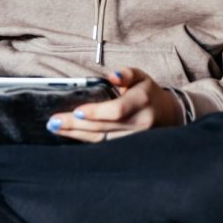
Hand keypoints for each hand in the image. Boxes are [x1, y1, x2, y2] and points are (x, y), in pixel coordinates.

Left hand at [46, 67, 182, 141]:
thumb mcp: (140, 77)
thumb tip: (113, 76)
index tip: (77, 112)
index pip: (117, 110)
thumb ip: (126, 74)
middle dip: (76, 125)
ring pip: (101, 140)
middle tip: (54, 122)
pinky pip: (104, 146)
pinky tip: (69, 136)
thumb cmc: (148, 93)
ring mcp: (135, 139)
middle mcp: (140, 122)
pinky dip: (85, 141)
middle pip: (104, 127)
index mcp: (142, 101)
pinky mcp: (129, 149)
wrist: (167, 115)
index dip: (96, 113)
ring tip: (55, 128)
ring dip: (76, 135)